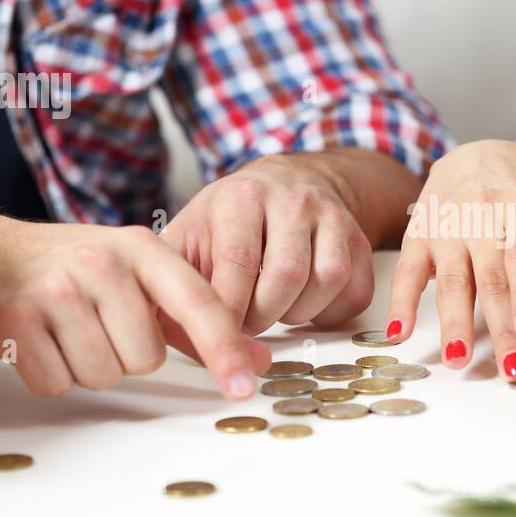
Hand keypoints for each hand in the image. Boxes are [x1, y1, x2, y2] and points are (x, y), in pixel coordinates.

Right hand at [0, 213, 269, 397]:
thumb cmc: (73, 267)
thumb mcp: (137, 275)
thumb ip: (195, 322)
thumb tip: (255, 360)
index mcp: (142, 249)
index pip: (199, 303)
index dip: (225, 348)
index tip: (243, 385)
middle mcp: (103, 264)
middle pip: (147, 358)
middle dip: (126, 354)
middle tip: (98, 324)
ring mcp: (57, 291)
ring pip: (104, 374)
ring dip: (89, 365)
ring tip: (68, 329)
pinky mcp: (16, 322)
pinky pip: (58, 381)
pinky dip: (52, 371)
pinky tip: (40, 339)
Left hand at [161, 152, 375, 336]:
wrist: (289, 183)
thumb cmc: (231, 218)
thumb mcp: (189, 233)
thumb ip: (170, 279)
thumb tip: (156, 333)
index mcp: (243, 197)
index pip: (238, 263)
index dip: (227, 309)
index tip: (216, 327)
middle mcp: (293, 200)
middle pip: (286, 277)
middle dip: (261, 316)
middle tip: (245, 322)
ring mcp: (333, 217)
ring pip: (326, 283)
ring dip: (295, 314)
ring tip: (272, 310)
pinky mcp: (360, 240)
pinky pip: (354, 292)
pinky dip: (328, 313)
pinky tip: (303, 304)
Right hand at [386, 140, 515, 378]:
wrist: (482, 158)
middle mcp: (483, 213)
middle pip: (492, 279)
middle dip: (502, 329)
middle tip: (511, 367)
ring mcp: (447, 225)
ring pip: (452, 281)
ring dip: (454, 325)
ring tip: (458, 359)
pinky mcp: (419, 234)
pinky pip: (407, 273)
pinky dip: (401, 304)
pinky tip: (399, 332)